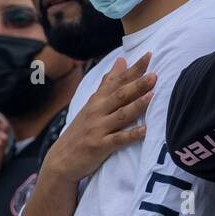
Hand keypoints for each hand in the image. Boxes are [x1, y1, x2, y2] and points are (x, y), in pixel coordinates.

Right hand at [40, 54, 154, 184]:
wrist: (61, 160)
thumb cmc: (81, 130)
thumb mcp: (92, 104)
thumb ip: (108, 83)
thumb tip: (121, 60)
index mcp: (97, 100)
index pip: (118, 80)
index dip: (134, 69)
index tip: (149, 56)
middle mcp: (97, 111)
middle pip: (120, 95)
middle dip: (137, 85)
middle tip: (154, 75)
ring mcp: (98, 129)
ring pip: (121, 115)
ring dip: (136, 106)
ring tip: (151, 96)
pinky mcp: (99, 146)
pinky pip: (118, 140)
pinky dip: (131, 135)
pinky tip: (145, 130)